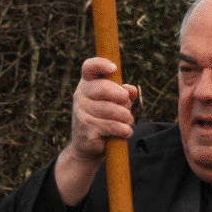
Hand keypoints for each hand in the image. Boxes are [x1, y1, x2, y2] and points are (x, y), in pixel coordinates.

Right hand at [55, 58, 140, 203]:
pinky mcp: (86, 128)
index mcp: (87, 84)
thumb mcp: (116, 104)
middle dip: (122, 97)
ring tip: (127, 121)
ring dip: (126, 116)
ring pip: (111, 109)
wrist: (89, 146)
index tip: (114, 68)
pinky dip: (123, 129)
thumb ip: (125, 94)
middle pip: (103, 88)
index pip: (89, 67)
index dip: (100, 64)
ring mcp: (81, 112)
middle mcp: (80, 95)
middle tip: (127, 104)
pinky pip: (111, 125)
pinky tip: (126, 132)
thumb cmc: (104, 119)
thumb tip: (131, 89)